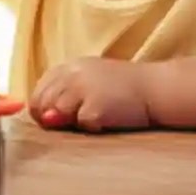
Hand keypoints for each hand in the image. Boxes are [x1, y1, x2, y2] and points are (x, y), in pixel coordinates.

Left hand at [28, 58, 153, 131]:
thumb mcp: (89, 83)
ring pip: (58, 115)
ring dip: (74, 121)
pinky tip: (110, 117)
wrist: (157, 89)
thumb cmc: (122, 91)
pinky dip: (93, 127)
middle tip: (83, 115)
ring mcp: (82, 89)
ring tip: (98, 113)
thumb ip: (63, 97)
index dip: (44, 110)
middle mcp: (71, 74)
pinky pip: (81, 125)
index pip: (38, 94)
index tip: (60, 117)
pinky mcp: (95, 107)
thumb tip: (45, 119)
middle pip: (42, 106)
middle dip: (56, 117)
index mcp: (68, 67)